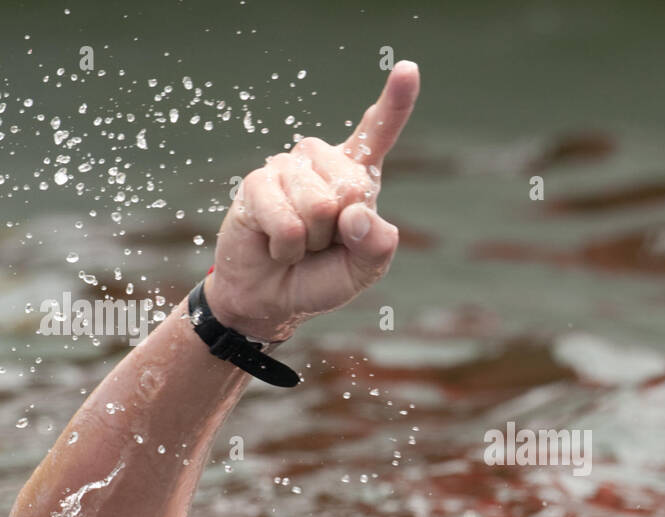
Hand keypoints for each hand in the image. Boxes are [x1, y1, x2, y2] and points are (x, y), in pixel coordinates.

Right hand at [203, 60, 419, 340]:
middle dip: (341, 229)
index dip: (395, 103)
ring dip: (312, 240)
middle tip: (322, 243)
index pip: (377, 134)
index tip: (407, 69)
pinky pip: (287, 221)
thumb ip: (377, 247)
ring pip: (319, 204)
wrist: (273, 299)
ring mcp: (287, 169)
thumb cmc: (322, 278)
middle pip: (352, 184)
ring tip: (299, 244)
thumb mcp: (364, 271)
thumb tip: (356, 215)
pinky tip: (277, 246)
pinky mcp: (257, 185)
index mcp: (356, 176)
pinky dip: (287, 246)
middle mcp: (322, 163)